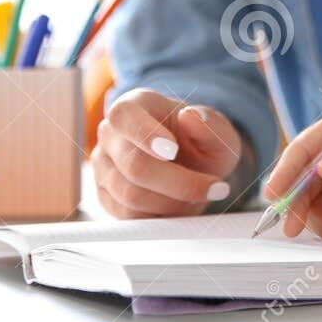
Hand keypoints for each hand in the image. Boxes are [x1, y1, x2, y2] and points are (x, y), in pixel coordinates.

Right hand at [93, 88, 245, 218]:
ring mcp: (103, 166)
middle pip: (134, 164)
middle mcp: (111, 134)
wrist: (192, 166)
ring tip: (199, 196)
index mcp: (135, 105)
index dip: (145, 134)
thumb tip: (191, 116)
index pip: (124, 115)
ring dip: (172, 202)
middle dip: (179, 182)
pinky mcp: (105, 196)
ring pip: (130, 194)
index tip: (173, 150)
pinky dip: (160, 216)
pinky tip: (180, 206)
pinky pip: (129, 216)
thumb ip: (211, 124)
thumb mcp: (218, 133)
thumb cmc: (201, 144)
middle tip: (215, 188)